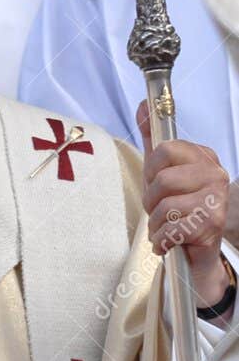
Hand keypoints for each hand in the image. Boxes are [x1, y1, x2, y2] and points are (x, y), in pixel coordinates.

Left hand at [138, 102, 229, 307]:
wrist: (195, 255)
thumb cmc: (178, 212)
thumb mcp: (162, 172)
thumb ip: (152, 139)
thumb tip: (143, 105)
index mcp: (204, 157)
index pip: (164, 150)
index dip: (151, 172)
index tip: (157, 187)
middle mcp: (215, 174)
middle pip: (162, 179)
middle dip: (152, 202)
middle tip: (161, 212)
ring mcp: (217, 199)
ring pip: (165, 206)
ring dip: (156, 225)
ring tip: (166, 229)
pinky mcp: (212, 224)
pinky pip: (171, 228)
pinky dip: (162, 241)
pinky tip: (170, 243)